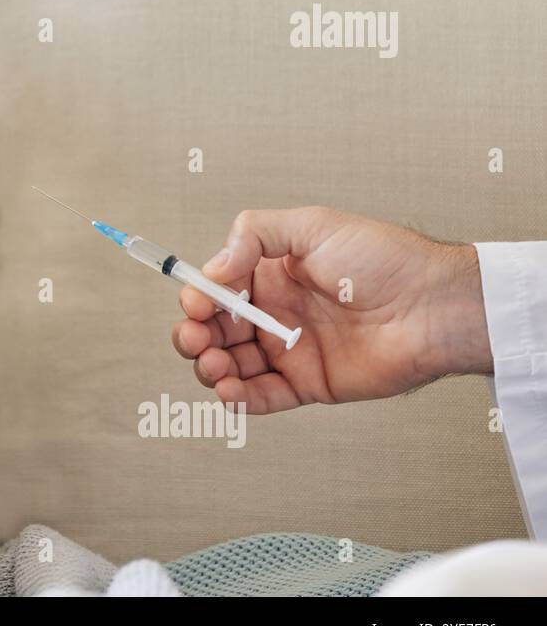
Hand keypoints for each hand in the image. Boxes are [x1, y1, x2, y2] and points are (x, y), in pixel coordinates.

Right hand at [170, 206, 492, 414]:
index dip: (199, 298)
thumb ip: (253, 234)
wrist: (432, 306)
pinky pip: (263, 397)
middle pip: (215, 331)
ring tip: (215, 366)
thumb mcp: (313, 226)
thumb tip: (213, 269)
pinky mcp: (308, 384)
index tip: (196, 303)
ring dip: (210, 368)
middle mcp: (275, 312)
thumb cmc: (385, 260)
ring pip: (231, 366)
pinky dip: (239, 399)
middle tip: (196, 339)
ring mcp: (289, 350)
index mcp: (271, 274)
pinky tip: (229, 392)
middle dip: (194, 336)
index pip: (217, 289)